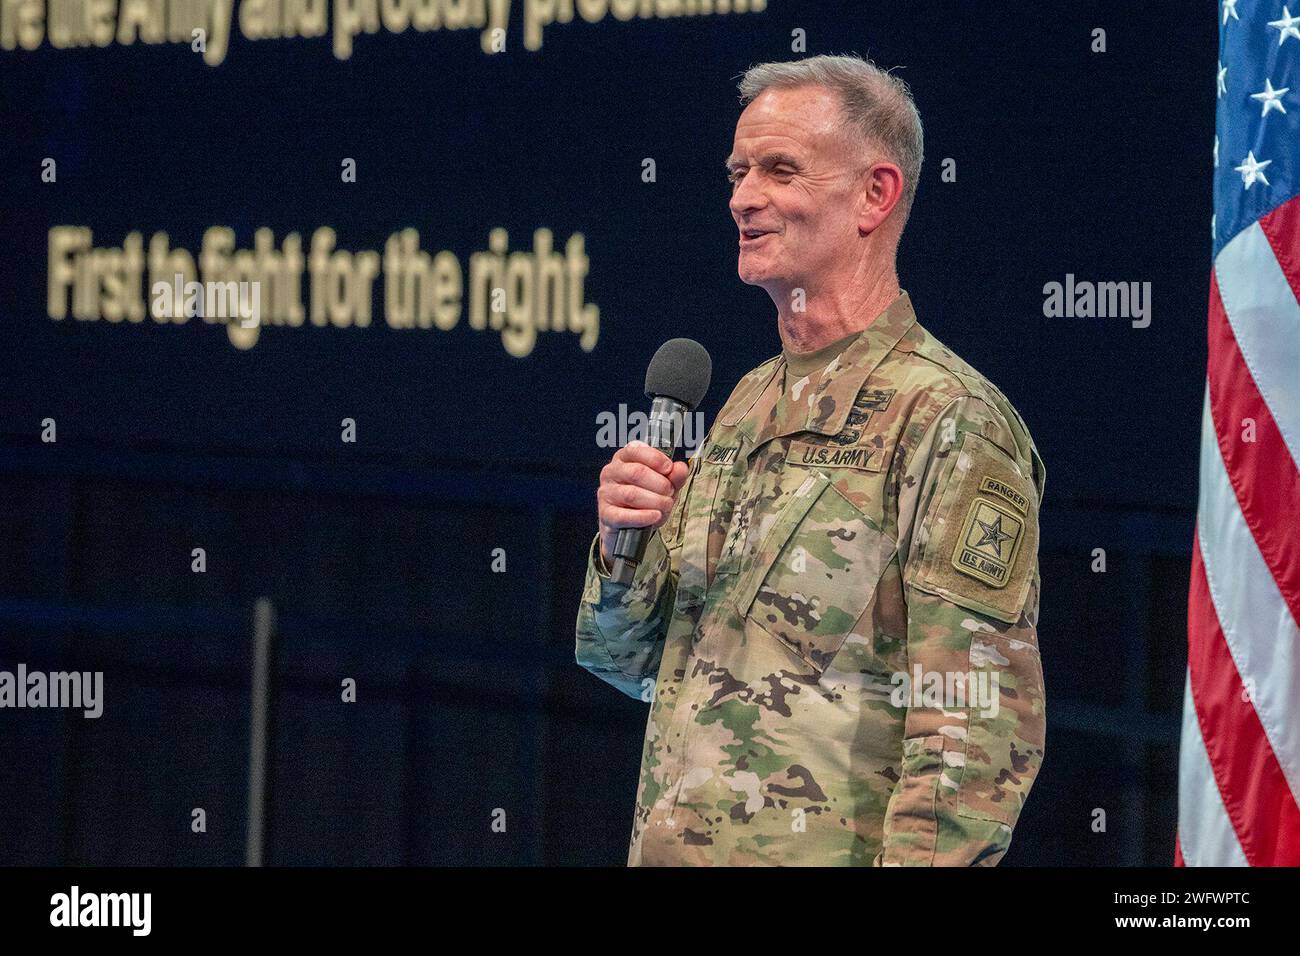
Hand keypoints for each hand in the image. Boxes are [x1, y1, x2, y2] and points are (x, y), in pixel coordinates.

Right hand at [597, 441, 690, 567]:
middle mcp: (611, 472)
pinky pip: (624, 515)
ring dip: (655, 501)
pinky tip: (654, 516)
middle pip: (636, 473)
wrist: (630, 527)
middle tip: (669, 492)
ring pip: (632, 494)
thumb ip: (674, 476)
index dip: (656, 459)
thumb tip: (680, 468)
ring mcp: (606, 493)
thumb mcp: (664, 485)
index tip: (669, 469)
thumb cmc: (645, 500)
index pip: (637, 451)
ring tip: (665, 505)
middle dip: (660, 484)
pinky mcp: (606, 514)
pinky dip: (643, 517)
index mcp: (624, 458)